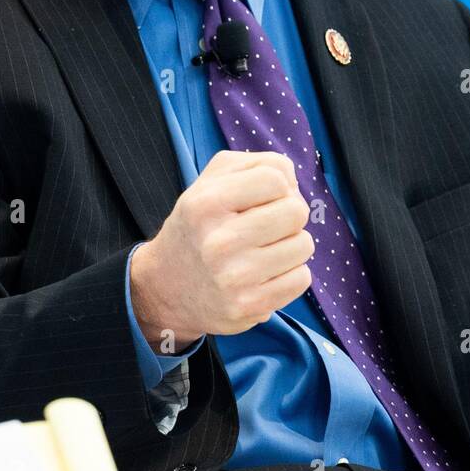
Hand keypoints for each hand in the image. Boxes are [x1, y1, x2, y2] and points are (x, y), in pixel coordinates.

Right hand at [130, 150, 313, 348]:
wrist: (165, 286)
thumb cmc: (200, 224)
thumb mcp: (211, 180)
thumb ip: (257, 164)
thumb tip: (295, 183)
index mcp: (206, 203)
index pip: (276, 177)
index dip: (280, 185)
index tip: (266, 199)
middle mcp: (218, 241)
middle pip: (296, 211)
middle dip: (289, 214)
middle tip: (269, 225)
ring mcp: (233, 278)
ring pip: (304, 245)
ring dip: (292, 245)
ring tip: (266, 249)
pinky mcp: (248, 307)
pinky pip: (301, 279)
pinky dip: (292, 273)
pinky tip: (267, 273)